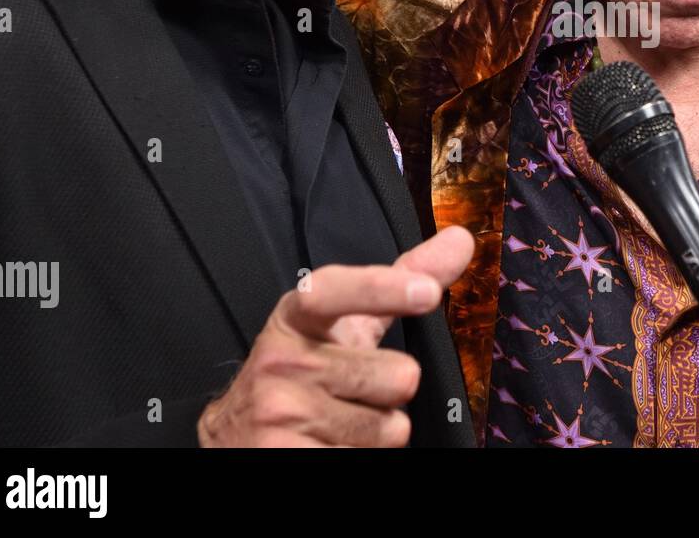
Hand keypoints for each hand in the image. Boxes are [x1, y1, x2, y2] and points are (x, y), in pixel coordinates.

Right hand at [197, 227, 473, 447]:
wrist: (238, 433)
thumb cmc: (308, 369)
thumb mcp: (346, 322)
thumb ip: (402, 280)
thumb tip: (460, 239)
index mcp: (297, 317)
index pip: (332, 292)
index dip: (380, 289)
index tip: (427, 292)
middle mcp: (283, 360)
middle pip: (397, 376)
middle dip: (394, 389)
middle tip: (359, 389)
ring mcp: (280, 412)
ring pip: (390, 427)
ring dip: (380, 431)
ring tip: (343, 420)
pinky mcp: (283, 456)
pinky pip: (367, 458)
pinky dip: (362, 455)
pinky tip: (332, 444)